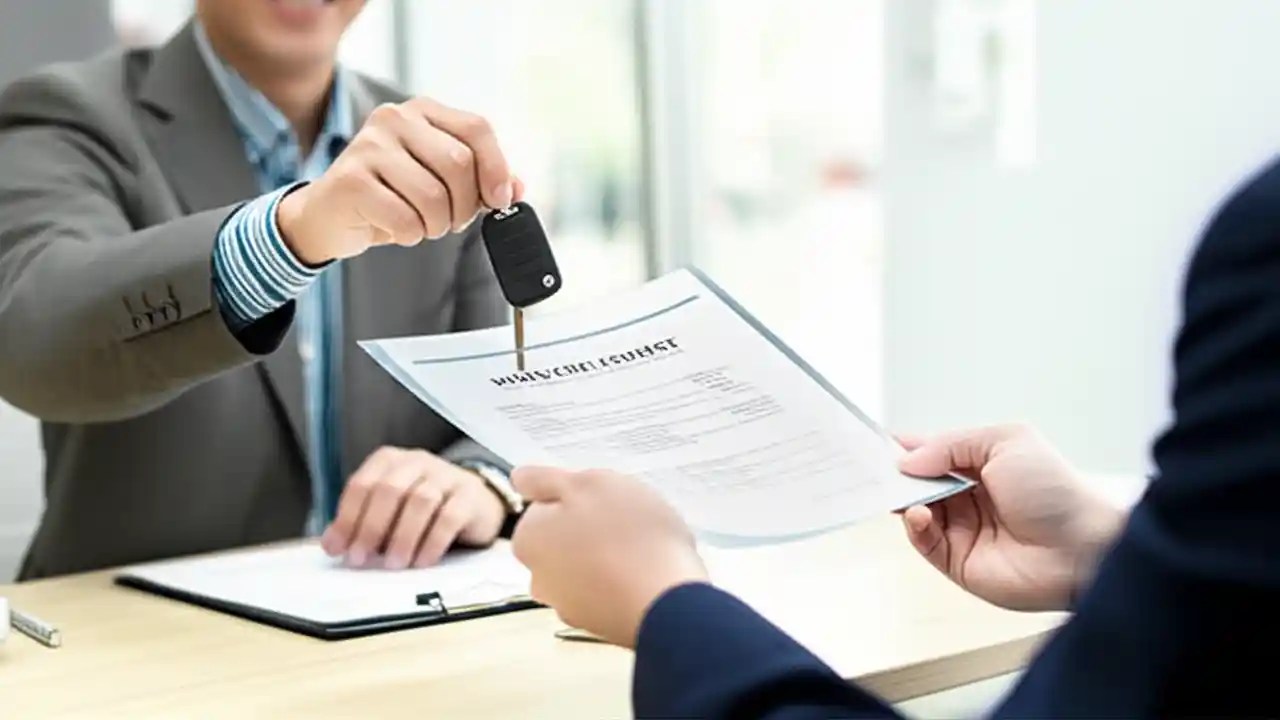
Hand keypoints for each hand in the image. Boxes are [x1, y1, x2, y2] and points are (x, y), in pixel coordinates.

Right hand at [277, 97, 524, 264]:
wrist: (329, 216)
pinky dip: (410, 235)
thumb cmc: (391, 196)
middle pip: (459, 164)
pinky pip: (405, 218)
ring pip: (433, 196)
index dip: (496, 168)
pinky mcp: (351, 180)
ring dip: (436, 225)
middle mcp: (394, 119)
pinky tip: (398, 229)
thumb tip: (517, 188)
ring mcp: (369, 146)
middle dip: (465, 206)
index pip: (477, 129)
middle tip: (452, 221)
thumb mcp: (440, 182)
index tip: (500, 200)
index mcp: (422, 111)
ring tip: (422, 225)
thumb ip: (479, 180)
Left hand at [320, 447, 506, 569]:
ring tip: (394, 564)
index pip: (362, 484)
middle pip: (389, 489)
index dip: (347, 518)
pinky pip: (449, 517)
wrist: (476, 503)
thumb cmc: (423, 510)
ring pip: (420, 501)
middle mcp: (417, 462)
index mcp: (390, 461)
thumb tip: (331, 544)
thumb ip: (360, 522)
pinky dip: (432, 542)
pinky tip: (422, 561)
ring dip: (402, 536)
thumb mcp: (389, 510)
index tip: (338, 549)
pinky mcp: (469, 495)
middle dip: (371, 527)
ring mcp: (446, 475)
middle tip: (361, 559)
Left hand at [511, 468, 708, 647]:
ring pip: (585, 568)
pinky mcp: (600, 628)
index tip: (604, 500)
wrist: (668, 602)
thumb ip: (546, 479)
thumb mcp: (588, 483)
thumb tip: (518, 479)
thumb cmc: (628, 533)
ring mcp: (569, 609)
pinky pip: (608, 593)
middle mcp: (539, 579)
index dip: (576, 499)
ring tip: (644, 551)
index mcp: (528, 540)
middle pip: (563, 541)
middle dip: (590, 531)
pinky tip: (649, 576)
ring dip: (608, 558)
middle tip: (627, 522)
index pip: (545, 508)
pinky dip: (623, 584)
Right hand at [898, 424, 1125, 611]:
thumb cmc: (1054, 490)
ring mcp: (963, 529)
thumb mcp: (1004, 442)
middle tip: (874, 468)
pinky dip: (915, 527)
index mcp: (981, 464)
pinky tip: (920, 514)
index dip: (906, 449)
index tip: (877, 444)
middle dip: (897, 475)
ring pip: (916, 511)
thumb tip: (908, 460)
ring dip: (904, 500)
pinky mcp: (958, 562)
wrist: (1081, 546)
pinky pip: (925, 542)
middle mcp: (969, 497)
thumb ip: (951, 445)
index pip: (933, 454)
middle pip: (918, 484)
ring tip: (902, 491)